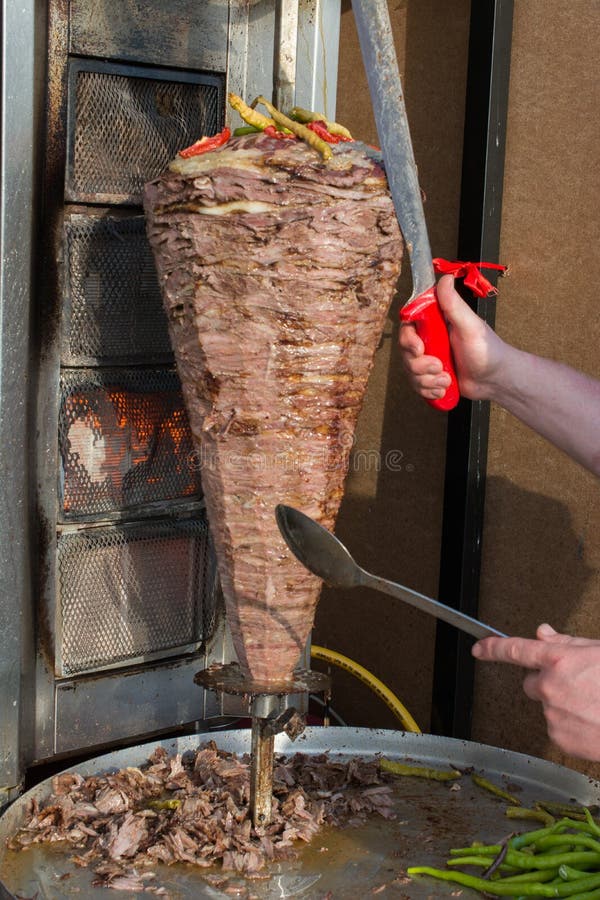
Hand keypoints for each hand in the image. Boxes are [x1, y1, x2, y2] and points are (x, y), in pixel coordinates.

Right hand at [398, 274, 505, 402]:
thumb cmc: (487, 350)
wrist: (495, 380)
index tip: (419, 348)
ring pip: (410, 372)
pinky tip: (444, 388)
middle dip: (420, 365)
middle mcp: (430, 341)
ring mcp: (429, 360)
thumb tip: (444, 278)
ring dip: (427, 380)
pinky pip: (417, 386)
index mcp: (436, 324)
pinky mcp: (431, 377)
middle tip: (440, 367)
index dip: (408, 339)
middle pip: (406, 352)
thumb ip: (454, 305)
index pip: (408, 326)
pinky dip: (430, 390)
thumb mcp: (470, 326)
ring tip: (447, 380)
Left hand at [472, 623, 599, 759]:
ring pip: (546, 706)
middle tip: (577, 684)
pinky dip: (570, 725)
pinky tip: (591, 720)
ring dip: (562, 704)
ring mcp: (553, 715)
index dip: (493, 648)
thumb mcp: (598, 650)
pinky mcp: (559, 739)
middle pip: (531, 682)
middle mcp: (549, 687)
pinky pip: (556, 727)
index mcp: (557, 660)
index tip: (479, 648)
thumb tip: (543, 633)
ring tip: (592, 704)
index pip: (514, 650)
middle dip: (546, 681)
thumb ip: (566, 643)